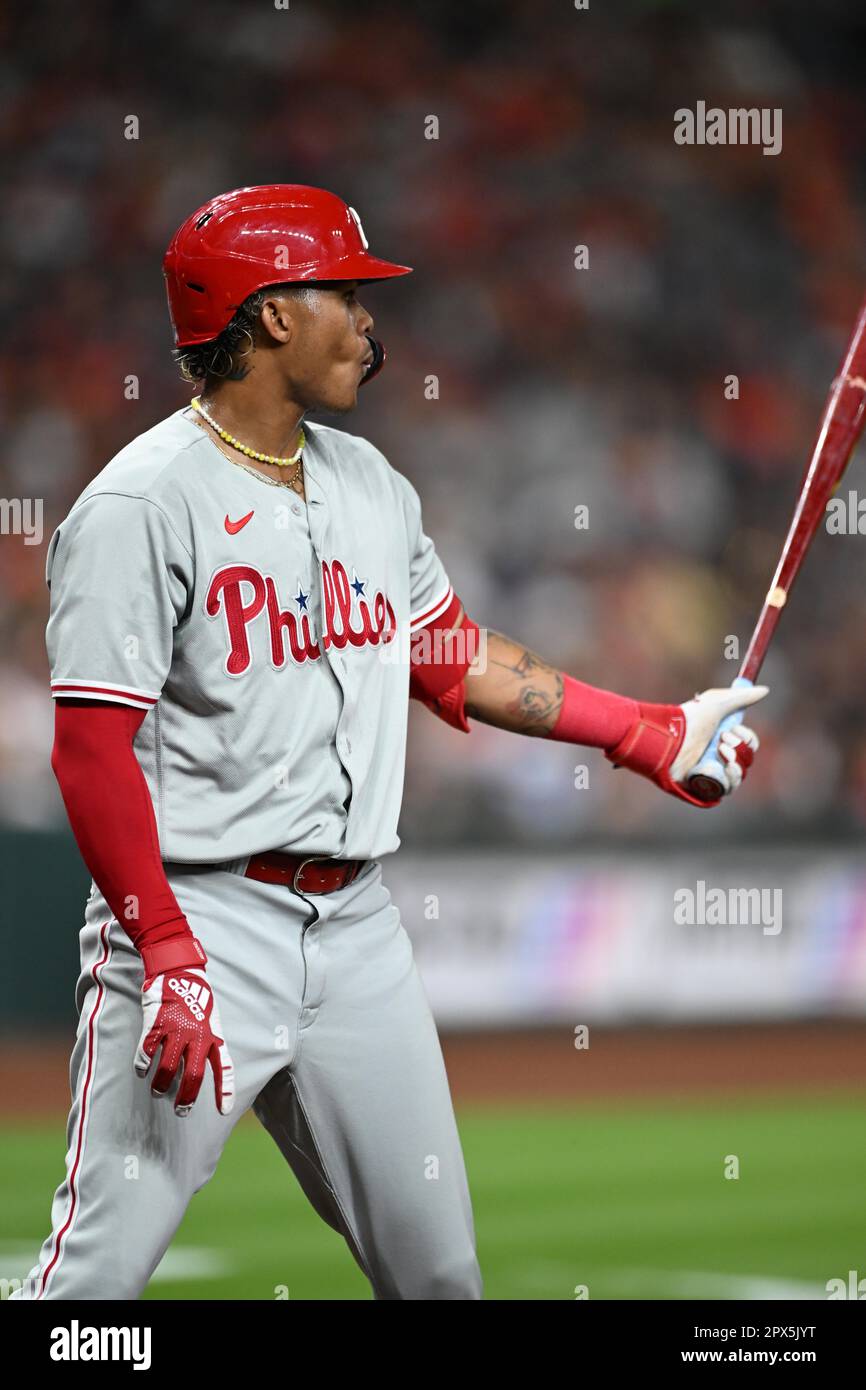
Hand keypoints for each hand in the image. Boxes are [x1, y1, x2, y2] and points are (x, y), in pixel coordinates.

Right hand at [134, 967, 234, 1116]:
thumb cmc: (195, 996)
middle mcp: (197, 1036)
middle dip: (187, 1098)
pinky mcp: (157, 1024)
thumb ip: (205, 1042)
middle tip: (181, 1111)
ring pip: (167, 1069)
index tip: (225, 1111)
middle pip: (193, 1076)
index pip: (224, 1067)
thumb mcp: (209, 1019)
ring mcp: (176, 1030)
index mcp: (213, 1035)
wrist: (178, 968)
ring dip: (161, 1085)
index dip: (225, 1091)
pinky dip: (143, 1066)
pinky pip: (147, 1053)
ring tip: (158, 1091)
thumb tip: (194, 1069)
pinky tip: (141, 1071)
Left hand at [605, 684, 767, 807]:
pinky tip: (725, 767)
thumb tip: (766, 690)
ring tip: (720, 751)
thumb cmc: (689, 719)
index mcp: (724, 739)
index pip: (750, 746)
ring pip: (739, 778)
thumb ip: (742, 697)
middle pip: (747, 762)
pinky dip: (729, 780)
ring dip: (737, 765)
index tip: (731, 729)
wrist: (669, 736)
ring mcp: (710, 773)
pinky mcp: (701, 787)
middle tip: (721, 740)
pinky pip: (726, 790)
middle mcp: (718, 757)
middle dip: (740, 750)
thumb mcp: (718, 703)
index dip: (747, 739)